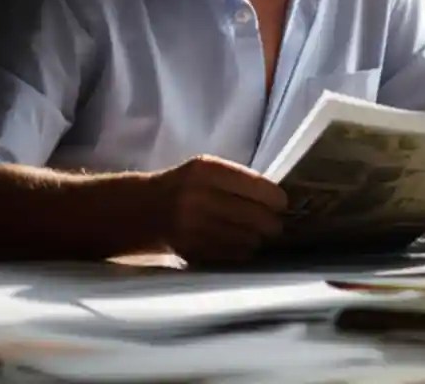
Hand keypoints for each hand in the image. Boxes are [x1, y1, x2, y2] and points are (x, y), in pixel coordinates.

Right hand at [146, 155, 287, 263]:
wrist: (142, 210)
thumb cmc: (184, 186)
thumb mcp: (206, 170)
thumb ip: (239, 179)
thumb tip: (280, 199)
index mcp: (207, 170)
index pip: (259, 187)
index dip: (277, 199)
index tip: (281, 204)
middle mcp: (200, 197)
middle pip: (259, 217)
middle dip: (272, 223)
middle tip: (273, 224)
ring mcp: (193, 226)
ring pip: (249, 239)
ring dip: (257, 239)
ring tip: (254, 234)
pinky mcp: (190, 249)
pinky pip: (232, 254)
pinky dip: (242, 250)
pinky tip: (238, 243)